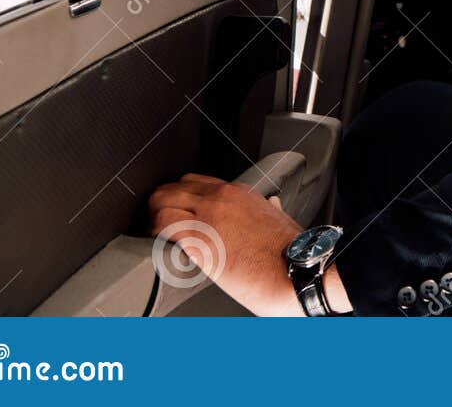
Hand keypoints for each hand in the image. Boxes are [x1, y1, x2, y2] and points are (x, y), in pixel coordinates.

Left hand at [147, 174, 350, 315]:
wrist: (297, 269)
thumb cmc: (293, 252)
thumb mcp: (281, 220)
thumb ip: (270, 209)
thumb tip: (271, 206)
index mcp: (242, 193)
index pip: (197, 182)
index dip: (181, 196)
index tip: (177, 209)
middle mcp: (222, 198)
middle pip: (174, 186)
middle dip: (162, 203)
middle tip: (158, 222)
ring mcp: (209, 215)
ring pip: (162, 201)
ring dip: (154, 217)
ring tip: (154, 234)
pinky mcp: (199, 239)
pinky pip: (163, 225)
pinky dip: (154, 233)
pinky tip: (156, 244)